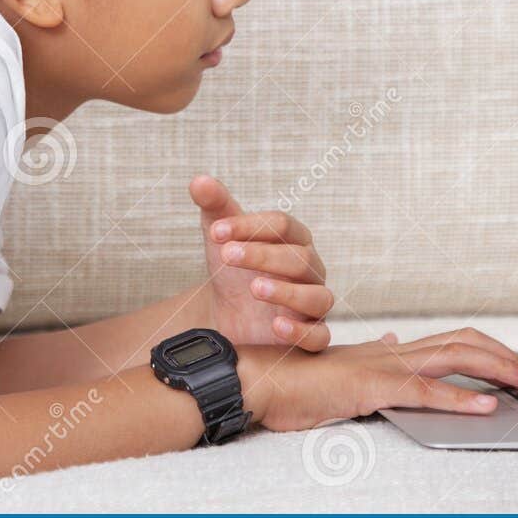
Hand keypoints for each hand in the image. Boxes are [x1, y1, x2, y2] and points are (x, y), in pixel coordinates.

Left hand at [191, 175, 332, 351]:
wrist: (231, 316)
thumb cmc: (235, 271)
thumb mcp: (222, 238)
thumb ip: (215, 207)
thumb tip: (199, 180)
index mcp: (294, 240)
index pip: (282, 224)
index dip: (249, 226)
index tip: (215, 231)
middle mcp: (310, 270)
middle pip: (299, 257)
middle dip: (262, 255)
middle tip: (227, 256)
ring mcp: (313, 304)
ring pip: (318, 296)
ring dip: (287, 292)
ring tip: (255, 288)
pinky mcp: (310, 336)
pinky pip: (319, 337)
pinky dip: (301, 332)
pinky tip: (276, 326)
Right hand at [234, 327, 517, 431]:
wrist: (260, 380)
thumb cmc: (293, 382)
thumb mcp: (339, 369)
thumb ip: (368, 359)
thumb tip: (386, 342)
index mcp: (387, 352)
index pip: (448, 342)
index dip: (485, 350)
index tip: (512, 365)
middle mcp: (391, 352)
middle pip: (461, 342)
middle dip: (503, 356)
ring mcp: (383, 367)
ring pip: (453, 357)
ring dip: (497, 369)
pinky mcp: (372, 387)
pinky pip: (424, 391)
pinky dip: (460, 398)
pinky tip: (486, 406)